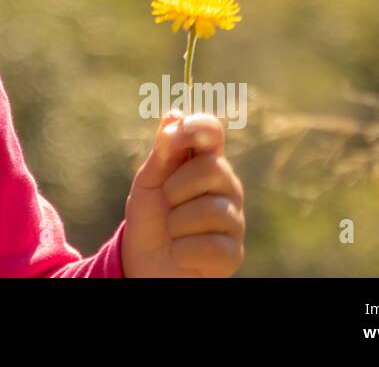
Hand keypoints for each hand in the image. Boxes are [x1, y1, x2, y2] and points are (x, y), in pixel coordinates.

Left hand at [120, 110, 244, 276]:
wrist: (144, 264)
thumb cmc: (149, 219)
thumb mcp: (148, 182)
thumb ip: (163, 152)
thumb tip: (175, 114)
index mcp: (205, 163)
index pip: (212, 132)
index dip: (197, 127)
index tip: (176, 133)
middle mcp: (227, 188)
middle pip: (212, 168)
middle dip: (176, 187)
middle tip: (167, 202)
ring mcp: (233, 220)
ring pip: (209, 209)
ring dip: (176, 223)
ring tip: (174, 231)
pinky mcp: (233, 253)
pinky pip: (210, 245)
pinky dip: (184, 251)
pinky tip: (182, 253)